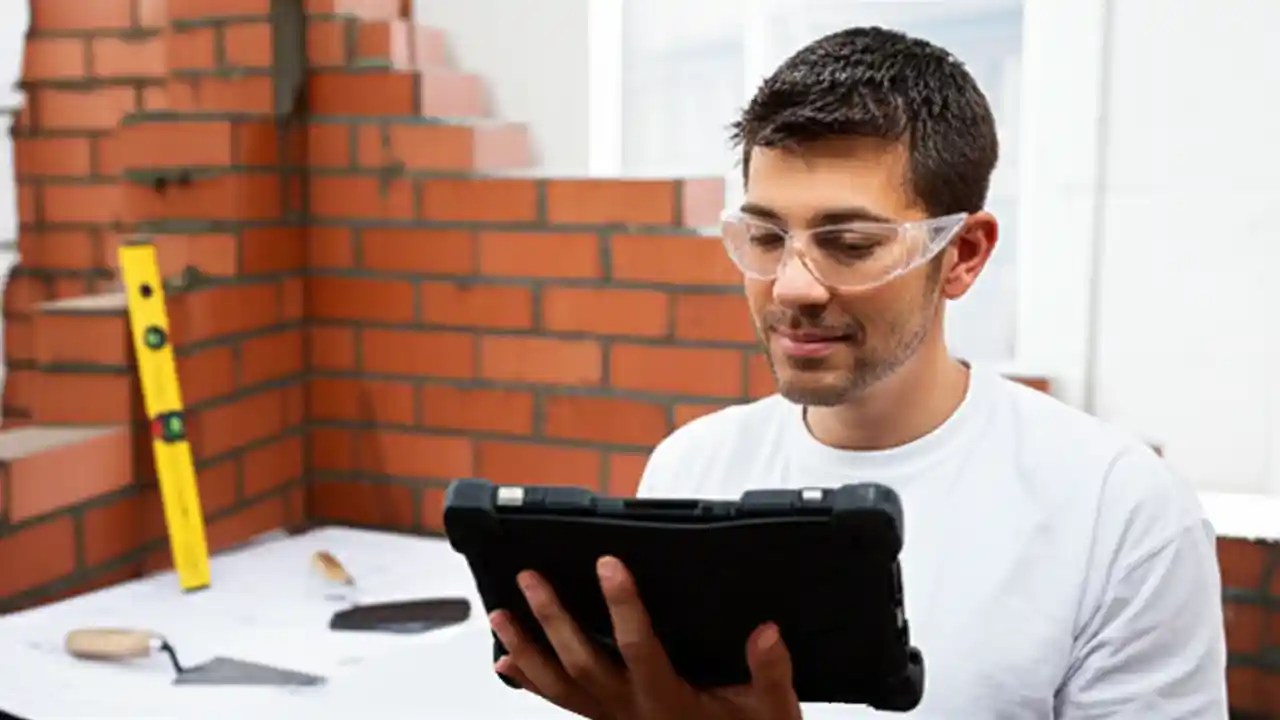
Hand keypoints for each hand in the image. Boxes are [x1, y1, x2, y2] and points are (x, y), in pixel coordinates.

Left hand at [489, 555, 801, 719]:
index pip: (639, 648)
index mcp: (670, 702)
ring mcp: (615, 718)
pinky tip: (507, 661)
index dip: (622, 604)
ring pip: (559, 684)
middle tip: (531, 578)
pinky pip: (560, 703)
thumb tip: (767, 634)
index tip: (609, 564)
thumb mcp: (774, 713)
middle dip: (552, 619)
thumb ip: (772, 673)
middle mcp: (633, 712)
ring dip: (527, 647)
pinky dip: (530, 680)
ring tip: (500, 613)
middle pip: (582, 663)